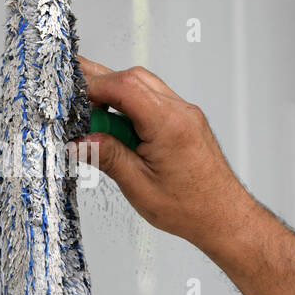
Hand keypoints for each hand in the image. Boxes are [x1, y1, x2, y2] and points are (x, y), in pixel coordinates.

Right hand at [73, 56, 253, 254]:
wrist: (223, 216)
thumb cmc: (191, 207)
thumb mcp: (138, 186)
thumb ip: (107, 157)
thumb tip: (80, 141)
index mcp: (169, 125)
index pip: (124, 86)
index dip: (93, 86)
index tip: (70, 97)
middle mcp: (180, 111)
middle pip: (132, 78)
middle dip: (100, 85)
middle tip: (75, 103)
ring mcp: (184, 113)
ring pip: (142, 86)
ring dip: (115, 96)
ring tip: (95, 121)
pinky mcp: (184, 120)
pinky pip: (152, 99)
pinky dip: (130, 106)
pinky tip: (117, 127)